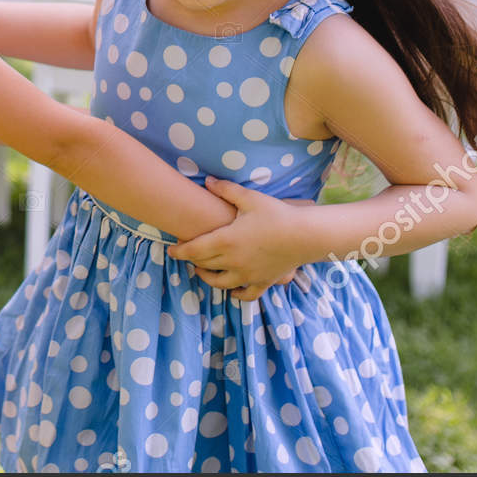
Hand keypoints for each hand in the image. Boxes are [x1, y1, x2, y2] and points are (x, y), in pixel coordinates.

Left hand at [168, 179, 310, 301]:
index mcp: (226, 241)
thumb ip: (226, 190)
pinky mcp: (263, 282)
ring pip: (220, 283)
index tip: (172, 250)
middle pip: (204, 264)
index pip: (194, 249)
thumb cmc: (276, 214)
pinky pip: (246, 295)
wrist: (305, 235)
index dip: (180, 251)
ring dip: (207, 277)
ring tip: (202, 270)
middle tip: (186, 254)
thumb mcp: (249, 198)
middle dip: (191, 260)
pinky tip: (231, 290)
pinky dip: (236, 294)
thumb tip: (207, 181)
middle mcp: (233, 261)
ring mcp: (248, 275)